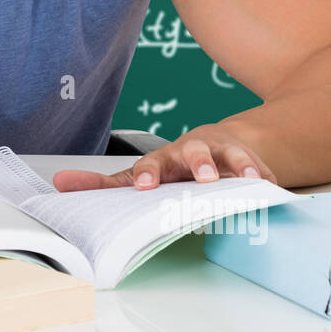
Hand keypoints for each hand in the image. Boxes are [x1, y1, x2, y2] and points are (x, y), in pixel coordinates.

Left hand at [52, 124, 277, 191]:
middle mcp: (194, 153)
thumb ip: (102, 184)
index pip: (151, 165)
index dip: (147, 174)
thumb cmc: (174, 166)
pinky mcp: (251, 162)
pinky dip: (266, 176)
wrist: (220, 144)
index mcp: (164, 160)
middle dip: (197, 165)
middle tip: (203, 181)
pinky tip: (272, 185)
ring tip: (246, 182)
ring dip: (236, 168)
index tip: (143, 187)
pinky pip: (260, 168)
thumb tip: (58, 183)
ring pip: (231, 157)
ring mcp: (224, 155)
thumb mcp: (141, 174)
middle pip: (193, 153)